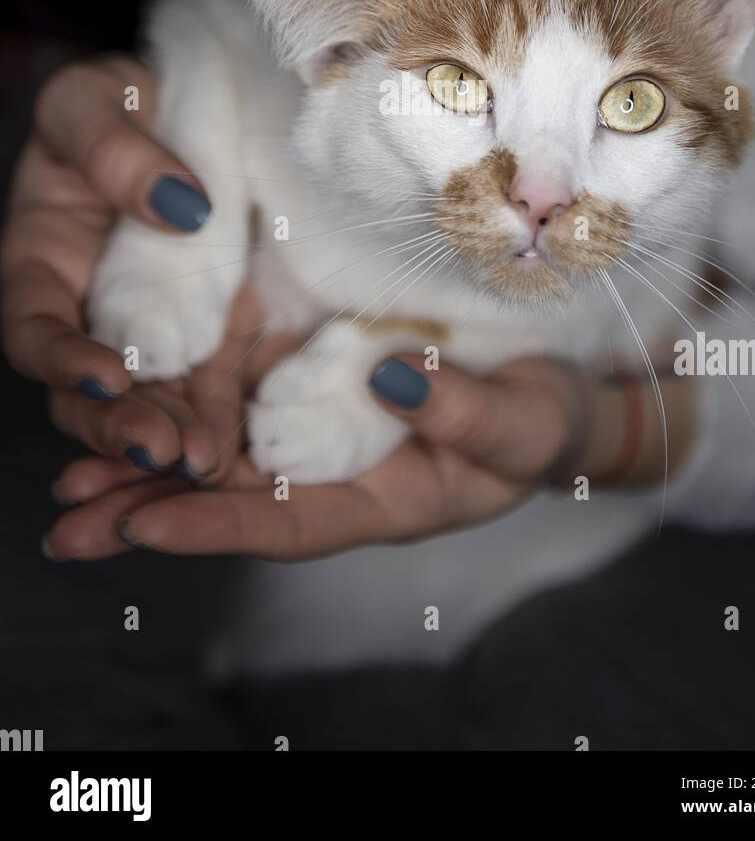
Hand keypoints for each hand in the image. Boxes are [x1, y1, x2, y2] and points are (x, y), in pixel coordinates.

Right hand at [1, 54, 234, 471]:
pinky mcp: (206, 329)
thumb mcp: (95, 96)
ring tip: (206, 463)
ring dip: (173, 436)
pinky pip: (207, 384)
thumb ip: (114, 148)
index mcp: (41, 258)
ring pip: (148, 401)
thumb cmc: (118, 93)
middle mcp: (88, 307)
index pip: (35, 326)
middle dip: (120, 426)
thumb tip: (178, 208)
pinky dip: (218, 418)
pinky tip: (239, 447)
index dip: (61, 360)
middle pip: (88, 389)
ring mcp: (150, 325)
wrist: (181, 93)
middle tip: (163, 451)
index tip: (104, 380)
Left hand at [43, 353, 593, 560]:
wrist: (549, 382)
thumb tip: (385, 376)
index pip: (285, 522)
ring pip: (219, 441)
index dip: (215, 524)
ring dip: (146, 451)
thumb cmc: (543, 421)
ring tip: (68, 468)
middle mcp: (329, 469)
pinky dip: (183, 385)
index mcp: (378, 502)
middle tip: (68, 509)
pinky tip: (132, 380)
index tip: (146, 522)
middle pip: (228, 492)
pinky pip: (239, 380)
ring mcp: (314, 417)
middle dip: (146, 502)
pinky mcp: (309, 366)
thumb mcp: (523, 426)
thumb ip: (463, 413)